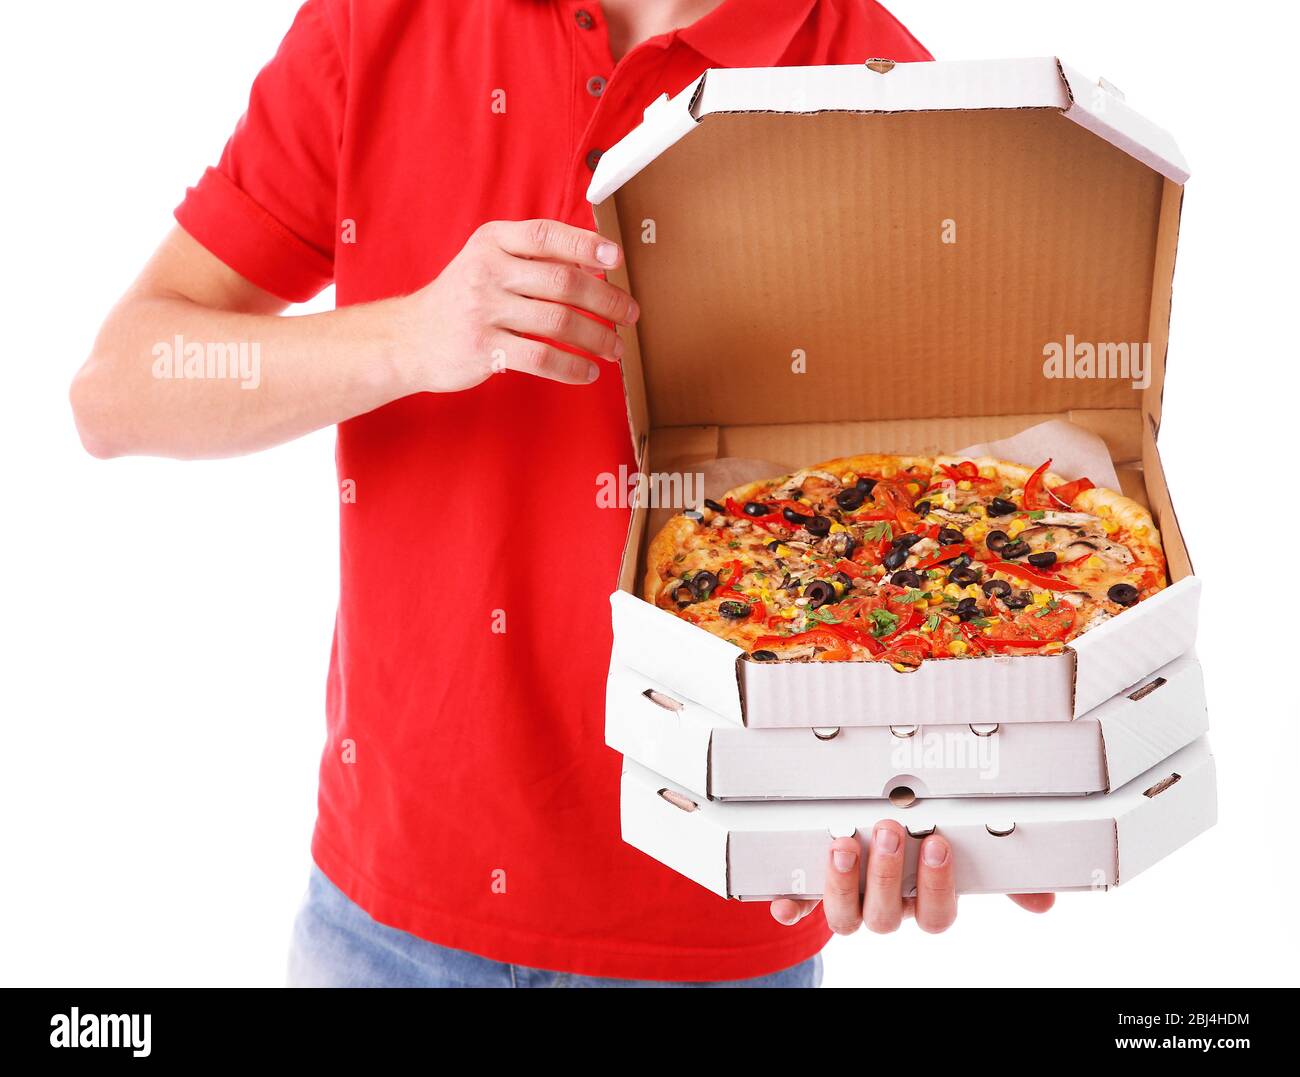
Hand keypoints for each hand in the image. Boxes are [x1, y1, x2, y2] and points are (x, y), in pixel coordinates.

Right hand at [394, 218, 638, 392]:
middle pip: (562, 281)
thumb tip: (596, 264)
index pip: (547, 236)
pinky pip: (541, 357)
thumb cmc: (461, 299)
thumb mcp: (487, 261)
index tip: (617, 258)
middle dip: (605, 299)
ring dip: (596, 337)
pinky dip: (571, 366)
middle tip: (629, 314)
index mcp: (492, 242)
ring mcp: (484, 310)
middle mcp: (488, 271)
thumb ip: (532, 258)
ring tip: (614, 347)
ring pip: (557, 321)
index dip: (586, 245)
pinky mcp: (483, 347)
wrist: (409, 338)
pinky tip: (587, 371)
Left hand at [769, 822, 1055, 934]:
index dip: (937, 886)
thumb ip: (998, 873)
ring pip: (845, 916)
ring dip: (843, 883)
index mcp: (919, 900)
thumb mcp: (960, 849)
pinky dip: (791, 905)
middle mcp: (883, 907)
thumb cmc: (918, 840)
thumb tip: (1047, 899)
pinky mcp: (808, 892)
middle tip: (890, 828)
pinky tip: (785, 899)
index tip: (940, 843)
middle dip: (888, 873)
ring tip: (843, 843)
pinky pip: (797, 909)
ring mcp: (845, 902)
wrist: (863, 829)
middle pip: (886, 914)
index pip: (935, 914)